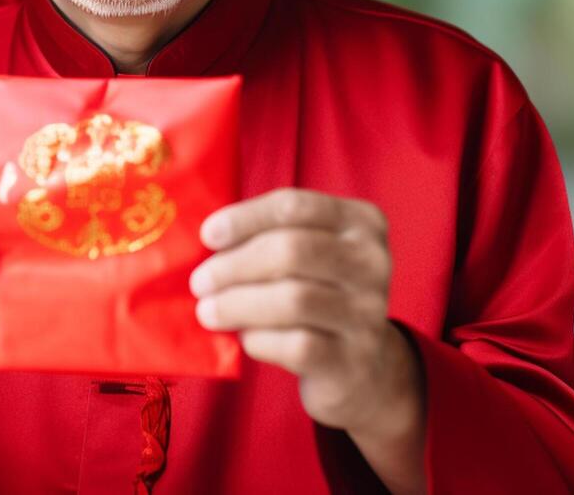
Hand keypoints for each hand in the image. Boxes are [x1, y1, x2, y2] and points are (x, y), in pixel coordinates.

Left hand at [189, 188, 419, 440]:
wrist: (360, 367)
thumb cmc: (318, 294)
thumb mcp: (306, 256)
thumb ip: (268, 238)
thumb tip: (208, 242)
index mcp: (361, 221)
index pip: (295, 206)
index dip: (245, 218)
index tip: (207, 235)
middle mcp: (373, 261)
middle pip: (292, 251)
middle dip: (235, 265)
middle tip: (200, 282)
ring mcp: (368, 312)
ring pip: (293, 299)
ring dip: (238, 304)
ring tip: (208, 311)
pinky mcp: (354, 360)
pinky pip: (297, 345)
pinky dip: (259, 339)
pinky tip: (243, 338)